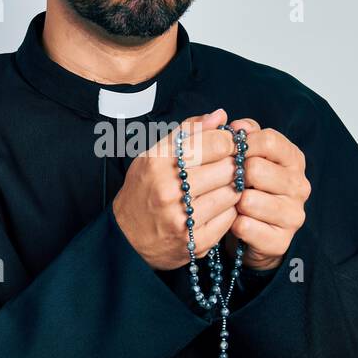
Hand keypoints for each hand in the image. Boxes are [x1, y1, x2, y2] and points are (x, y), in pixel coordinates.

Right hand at [112, 107, 247, 270]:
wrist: (125, 237)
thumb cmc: (144, 189)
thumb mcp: (155, 154)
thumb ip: (189, 131)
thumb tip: (221, 115)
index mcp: (158, 162)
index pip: (215, 143)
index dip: (229, 142)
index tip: (229, 145)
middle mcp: (168, 190)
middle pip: (228, 168)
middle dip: (232, 165)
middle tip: (227, 167)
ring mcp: (183, 218)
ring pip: (232, 193)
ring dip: (231, 188)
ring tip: (219, 187)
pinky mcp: (195, 242)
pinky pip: (230, 218)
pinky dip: (228, 211)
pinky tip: (215, 208)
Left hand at [220, 120, 310, 270]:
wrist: (252, 233)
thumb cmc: (246, 187)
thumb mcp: (246, 156)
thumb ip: (242, 135)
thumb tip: (234, 124)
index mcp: (293, 159)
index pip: (268, 140)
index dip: (241, 144)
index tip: (227, 152)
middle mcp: (300, 185)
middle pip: (256, 169)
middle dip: (234, 176)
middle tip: (228, 183)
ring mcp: (294, 214)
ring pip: (249, 200)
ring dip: (232, 203)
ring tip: (232, 205)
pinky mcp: (281, 240)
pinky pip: (245, 227)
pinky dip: (233, 225)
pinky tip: (235, 224)